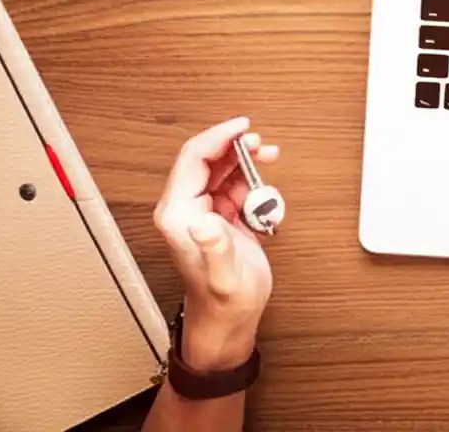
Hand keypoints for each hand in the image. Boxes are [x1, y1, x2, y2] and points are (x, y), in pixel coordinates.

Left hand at [153, 117, 279, 371]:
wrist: (229, 320)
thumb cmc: (223, 302)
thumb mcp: (223, 276)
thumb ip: (215, 248)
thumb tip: (205, 221)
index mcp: (179, 215)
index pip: (194, 159)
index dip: (218, 137)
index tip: (243, 128)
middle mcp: (187, 210)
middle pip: (208, 160)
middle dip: (237, 148)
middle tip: (263, 145)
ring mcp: (203, 213)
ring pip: (222, 171)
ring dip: (247, 164)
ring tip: (269, 161)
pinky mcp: (220, 219)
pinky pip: (235, 188)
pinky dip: (253, 185)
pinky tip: (265, 196)